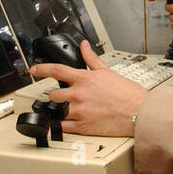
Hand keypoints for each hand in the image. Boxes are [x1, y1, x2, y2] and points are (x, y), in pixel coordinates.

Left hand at [29, 40, 146, 136]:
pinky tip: (64, 123)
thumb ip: (92, 59)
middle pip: (53, 93)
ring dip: (58, 109)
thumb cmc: (127, 94)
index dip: (41, 69)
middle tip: (59, 96)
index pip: (56, 71)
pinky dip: (61, 125)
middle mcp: (79, 94)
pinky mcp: (83, 127)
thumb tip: (84, 46)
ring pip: (56, 110)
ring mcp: (79, 111)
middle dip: (55, 94)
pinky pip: (63, 127)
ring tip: (64, 109)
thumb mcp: (108, 71)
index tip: (34, 70)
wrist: (139, 113)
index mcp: (84, 79)